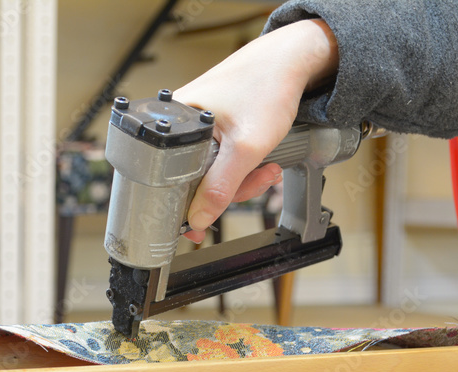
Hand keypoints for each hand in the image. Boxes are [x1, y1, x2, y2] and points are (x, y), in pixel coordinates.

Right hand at [173, 19, 337, 242]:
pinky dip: (240, 165)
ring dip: (241, 178)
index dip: (185, 204)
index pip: (165, 177)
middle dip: (228, 188)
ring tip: (266, 169)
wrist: (291, 62)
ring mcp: (196, 123)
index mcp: (172, 121)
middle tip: (257, 183)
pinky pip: (219, 157)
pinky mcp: (212, 125)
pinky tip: (260, 160)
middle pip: (190, 177)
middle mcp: (178, 121)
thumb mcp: (246, 147)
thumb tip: (199, 216)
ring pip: (209, 170)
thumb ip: (221, 186)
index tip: (199, 224)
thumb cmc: (266, 87)